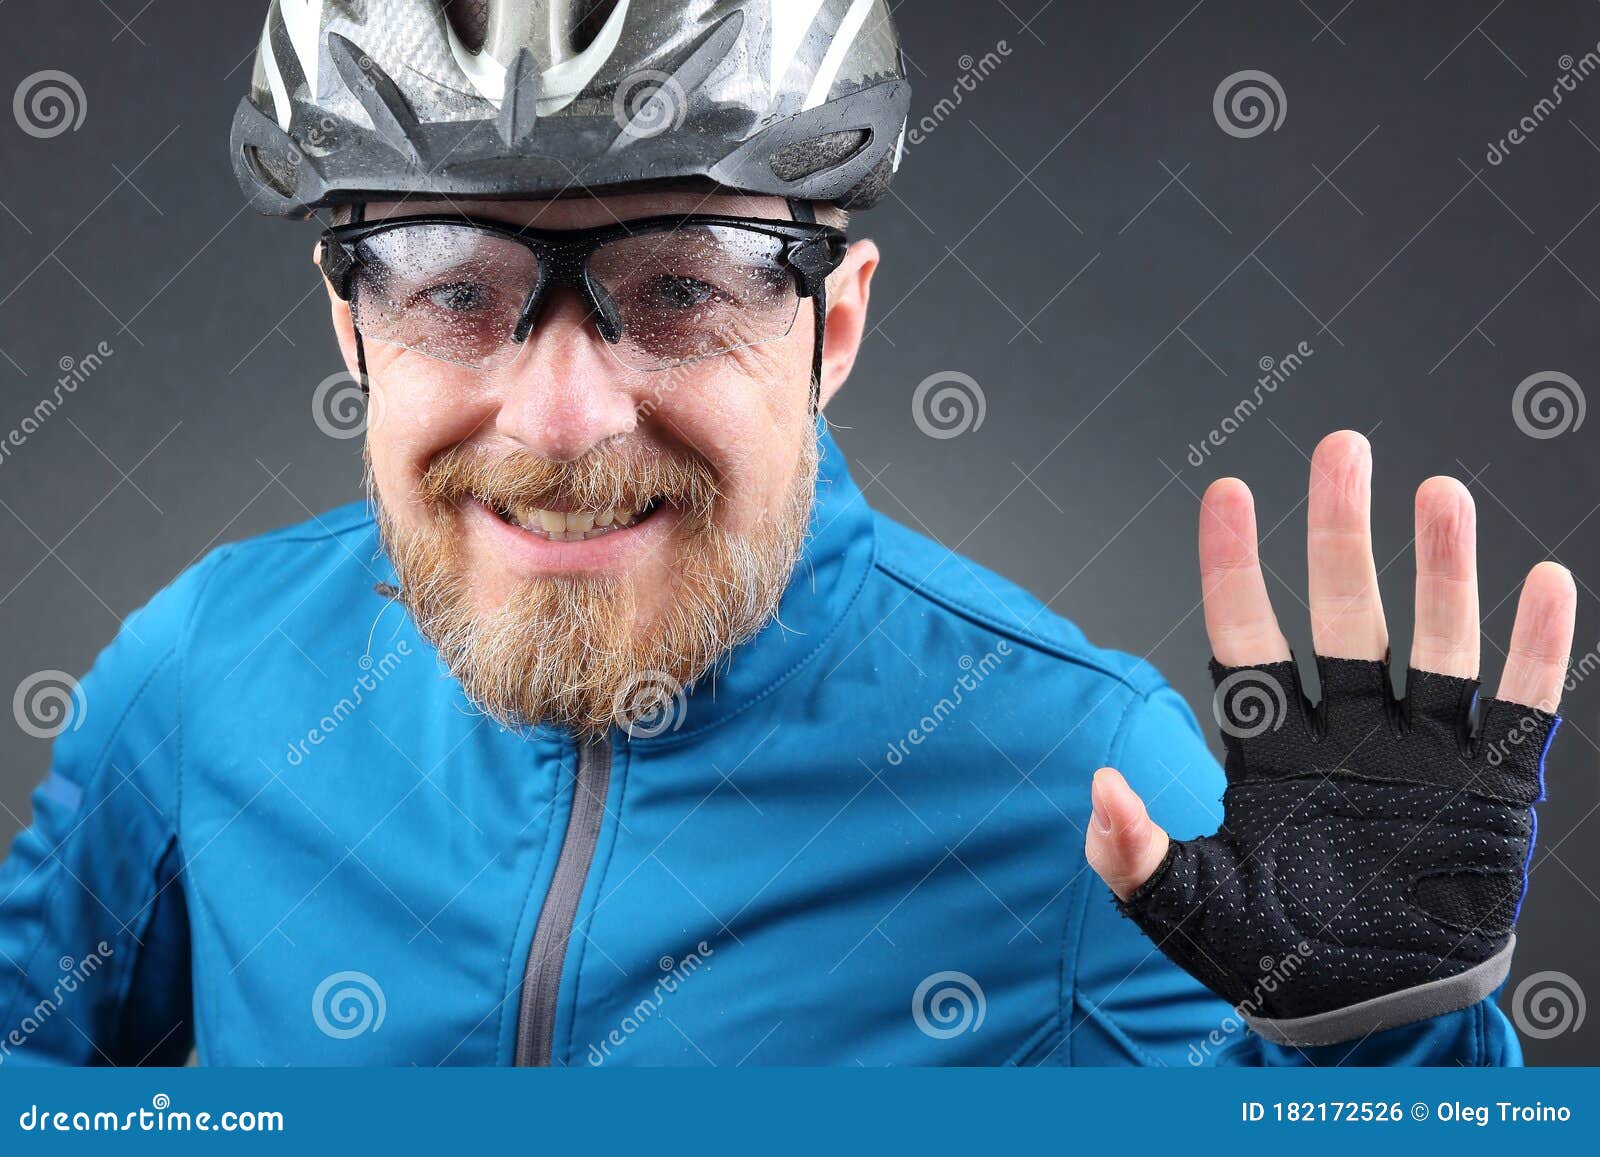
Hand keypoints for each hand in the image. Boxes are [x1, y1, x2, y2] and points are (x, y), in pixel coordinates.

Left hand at [1084, 431, 1575, 1043]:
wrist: (1370, 1018)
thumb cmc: (1274, 958)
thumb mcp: (1190, 909)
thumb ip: (1134, 855)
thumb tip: (1098, 787)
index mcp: (1272, 748)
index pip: (1247, 637)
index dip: (1235, 567)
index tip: (1227, 492)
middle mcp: (1347, 731)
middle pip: (1345, 613)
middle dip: (1341, 533)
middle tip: (1343, 450)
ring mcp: (1422, 753)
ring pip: (1435, 641)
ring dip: (1441, 570)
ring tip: (1438, 494)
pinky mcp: (1490, 789)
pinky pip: (1518, 708)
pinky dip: (1533, 652)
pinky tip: (1541, 584)